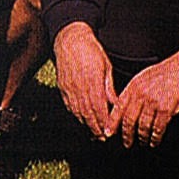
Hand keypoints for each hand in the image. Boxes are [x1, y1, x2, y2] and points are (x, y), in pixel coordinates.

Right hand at [52, 22, 115, 139]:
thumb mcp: (106, 67)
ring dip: (86, 124)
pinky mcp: (62, 87)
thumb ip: (109, 88)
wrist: (70, 40)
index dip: (104, 122)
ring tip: (94, 134)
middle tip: (103, 138)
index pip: (99, 107)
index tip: (110, 132)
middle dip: (96, 128)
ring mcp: (69, 88)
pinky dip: (76, 115)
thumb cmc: (91, 51)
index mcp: (93, 81)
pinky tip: (82, 120)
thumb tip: (116, 104)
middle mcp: (79, 87)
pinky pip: (69, 105)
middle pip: (88, 113)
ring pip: (78, 111)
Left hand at [109, 41, 178, 147]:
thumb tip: (124, 106)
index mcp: (133, 87)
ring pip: (143, 125)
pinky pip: (158, 127)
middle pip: (129, 119)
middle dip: (126, 134)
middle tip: (126, 142)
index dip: (112, 122)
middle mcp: (141, 95)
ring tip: (142, 142)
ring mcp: (153, 102)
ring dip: (142, 137)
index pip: (118, 107)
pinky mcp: (166, 109)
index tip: (108, 132)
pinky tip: (154, 140)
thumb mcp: (143, 77)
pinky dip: (155, 137)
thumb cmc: (165, 72)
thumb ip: (133, 92)